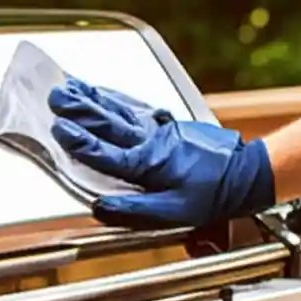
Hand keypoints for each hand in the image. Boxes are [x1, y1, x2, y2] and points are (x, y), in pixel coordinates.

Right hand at [47, 79, 274, 227]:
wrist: (243, 175)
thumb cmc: (210, 196)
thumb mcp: (172, 213)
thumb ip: (133, 211)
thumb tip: (100, 207)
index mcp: (146, 165)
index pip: (104, 152)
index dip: (80, 141)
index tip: (59, 129)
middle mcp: (149, 142)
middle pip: (108, 123)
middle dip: (80, 110)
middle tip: (56, 96)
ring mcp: (159, 130)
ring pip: (120, 111)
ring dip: (94, 99)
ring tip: (73, 88)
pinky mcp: (168, 126)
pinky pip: (135, 109)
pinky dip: (116, 99)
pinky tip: (106, 94)